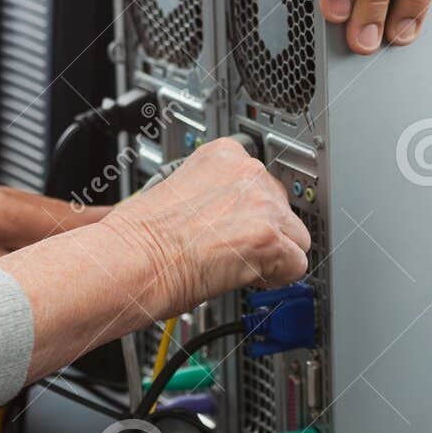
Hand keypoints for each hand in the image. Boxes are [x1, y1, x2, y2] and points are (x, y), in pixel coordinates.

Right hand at [101, 138, 309, 316]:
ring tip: (236, 264)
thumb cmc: (142, 234)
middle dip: (265, 232)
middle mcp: (247, 171)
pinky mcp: (269, 237)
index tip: (237, 226)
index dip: (250, 213)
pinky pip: (297, 265)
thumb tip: (234, 217)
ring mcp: (261, 203)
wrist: (134, 258)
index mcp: (224, 154)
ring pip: (296, 236)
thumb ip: (217, 195)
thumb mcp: (181, 189)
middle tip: (233, 249)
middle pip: (284, 208)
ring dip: (273, 255)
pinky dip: (276, 278)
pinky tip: (244, 276)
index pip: (262, 182)